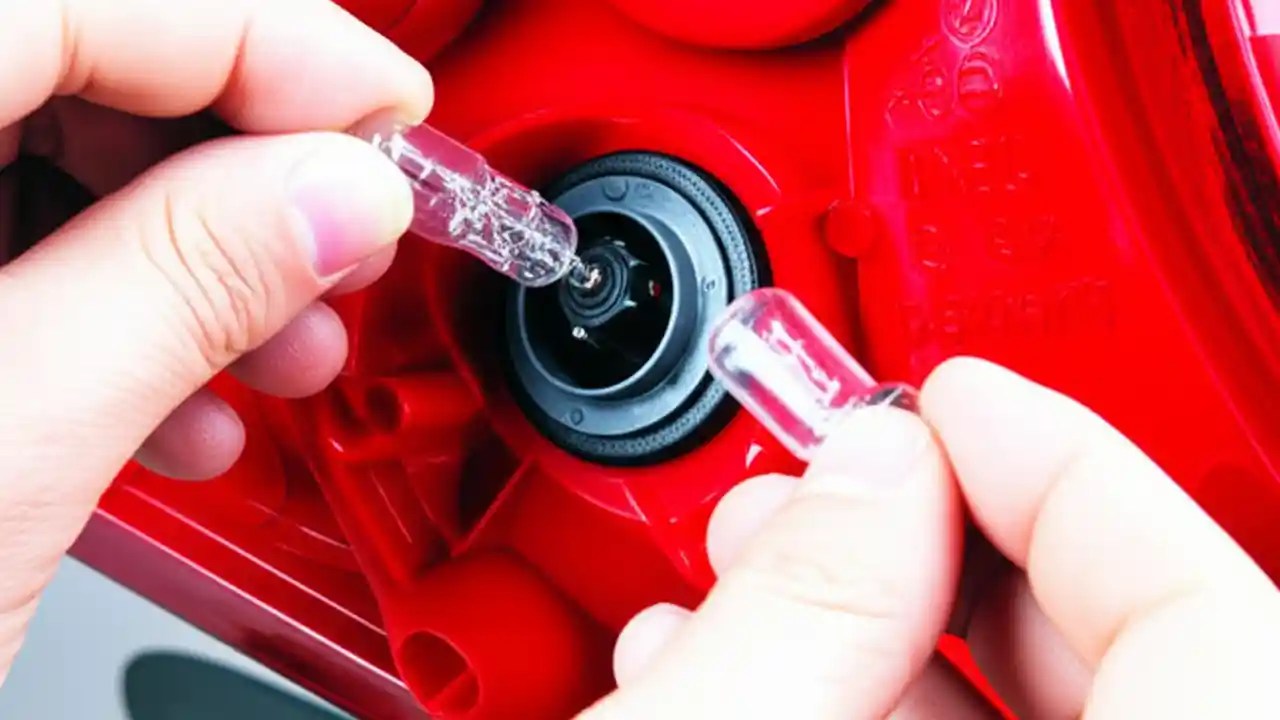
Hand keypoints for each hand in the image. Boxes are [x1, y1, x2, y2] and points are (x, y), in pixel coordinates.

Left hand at [0, 0, 428, 681]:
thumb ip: (183, 287)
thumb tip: (339, 198)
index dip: (288, 48)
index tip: (391, 129)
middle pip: (75, 44)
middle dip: (240, 162)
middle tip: (339, 254)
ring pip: (30, 135)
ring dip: (181, 245)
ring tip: (270, 352)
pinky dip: (92, 298)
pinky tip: (162, 394)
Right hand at [584, 358, 1279, 717]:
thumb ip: (800, 602)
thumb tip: (868, 464)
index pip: (1212, 621)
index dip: (1080, 474)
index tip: (961, 401)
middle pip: (1134, 657)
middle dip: (960, 541)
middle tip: (845, 483)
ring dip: (891, 627)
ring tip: (755, 573)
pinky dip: (862, 709)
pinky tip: (751, 675)